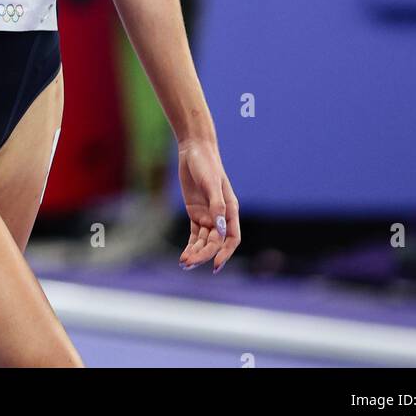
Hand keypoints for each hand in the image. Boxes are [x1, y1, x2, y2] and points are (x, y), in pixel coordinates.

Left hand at [177, 136, 240, 274]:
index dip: (225, 253)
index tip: (215, 266)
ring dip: (196, 253)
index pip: (232, 238)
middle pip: (215, 243)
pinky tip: (184, 256)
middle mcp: (221, 216)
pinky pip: (195, 235)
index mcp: (230, 210)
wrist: (194, 150)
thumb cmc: (206, 164)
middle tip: (189, 263)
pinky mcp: (196, 213)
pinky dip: (191, 246)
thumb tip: (221, 229)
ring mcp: (208, 216)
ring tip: (183, 263)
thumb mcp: (211, 183)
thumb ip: (217, 206)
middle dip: (204, 255)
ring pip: (204, 242)